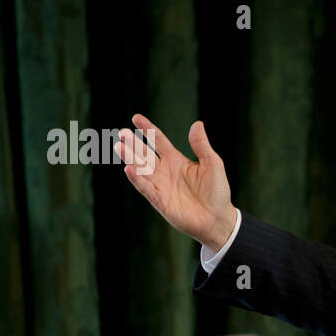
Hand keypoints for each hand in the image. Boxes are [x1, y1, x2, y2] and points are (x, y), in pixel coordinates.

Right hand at [117, 115, 237, 251]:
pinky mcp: (160, 200)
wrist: (217, 218)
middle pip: (145, 153)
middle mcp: (165, 171)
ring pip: (141, 168)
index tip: (136, 118)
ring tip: (119, 146)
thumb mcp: (212, 164)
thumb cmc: (217, 191)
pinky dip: (137, 179)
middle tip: (122, 132)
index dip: (148, 129)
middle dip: (134, 143)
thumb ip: (201, 145)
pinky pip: (145, 188)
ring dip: (130, 158)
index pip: (158, 140)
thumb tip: (197, 124)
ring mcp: (160, 185)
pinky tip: (129, 169)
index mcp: (176, 160)